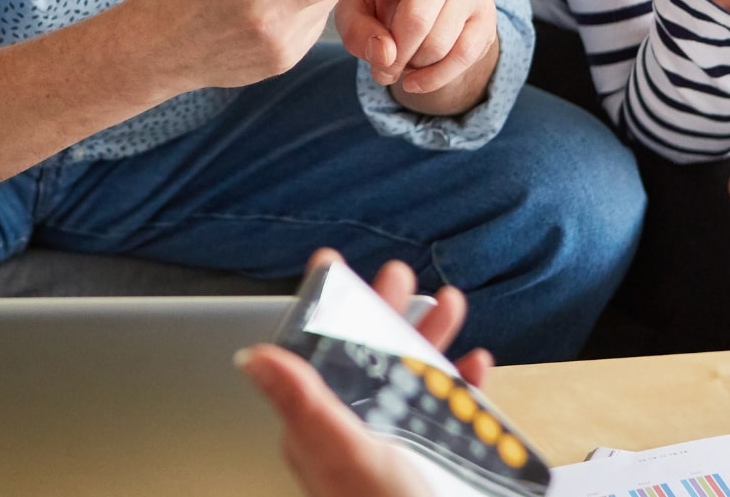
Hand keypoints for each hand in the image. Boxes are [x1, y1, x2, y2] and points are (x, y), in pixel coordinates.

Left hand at [236, 250, 492, 496]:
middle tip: (401, 277)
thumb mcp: (345, 454)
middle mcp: (356, 435)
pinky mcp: (432, 463)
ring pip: (411, 378)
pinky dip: (464, 385)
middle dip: (388, 313)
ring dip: (431, 340)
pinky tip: (476, 366)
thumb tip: (253, 357)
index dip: (327, 307)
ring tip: (450, 305)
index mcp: (324, 428)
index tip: (334, 266)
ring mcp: (395, 448)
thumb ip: (303, 402)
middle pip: (369, 357)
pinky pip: (447, 412)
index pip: (317, 353)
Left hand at [335, 0, 499, 111]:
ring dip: (414, 67)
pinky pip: (465, 55)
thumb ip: (359, 32)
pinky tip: (416, 82)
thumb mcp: (355, 16)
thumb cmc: (376, 8)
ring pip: (440, 43)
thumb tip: (386, 55)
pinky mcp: (486, 13)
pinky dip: (436, 77)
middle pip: (418, 20)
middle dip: (396, 56)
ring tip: (400, 67)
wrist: (416, 18)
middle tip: (382, 71)